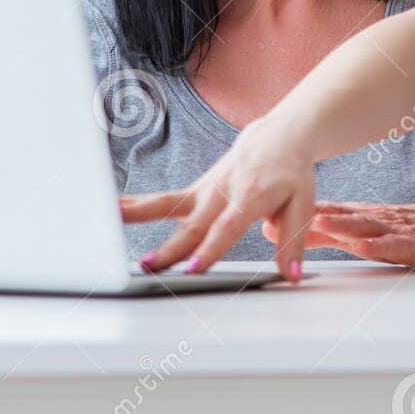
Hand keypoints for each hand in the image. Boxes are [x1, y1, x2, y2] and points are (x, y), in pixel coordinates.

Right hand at [118, 117, 312, 282]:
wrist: (278, 136)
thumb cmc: (291, 172)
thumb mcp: (303, 206)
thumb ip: (292, 243)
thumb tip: (291, 277)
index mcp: (249, 196)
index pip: (226, 227)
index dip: (209, 249)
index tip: (193, 269)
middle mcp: (221, 192)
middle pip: (192, 224)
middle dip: (170, 247)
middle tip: (150, 267)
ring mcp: (204, 190)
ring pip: (168, 204)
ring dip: (140, 215)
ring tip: (112, 222)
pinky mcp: (194, 191)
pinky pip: (163, 199)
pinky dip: (136, 202)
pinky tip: (111, 208)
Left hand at [263, 199, 414, 269]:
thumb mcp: (382, 231)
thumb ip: (344, 233)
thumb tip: (302, 233)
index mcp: (374, 217)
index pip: (333, 213)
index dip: (300, 214)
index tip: (268, 214)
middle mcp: (386, 220)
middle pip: (344, 218)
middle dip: (310, 219)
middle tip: (278, 221)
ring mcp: (407, 230)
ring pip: (370, 228)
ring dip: (342, 225)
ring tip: (316, 223)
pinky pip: (405, 245)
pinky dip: (385, 244)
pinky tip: (369, 245)